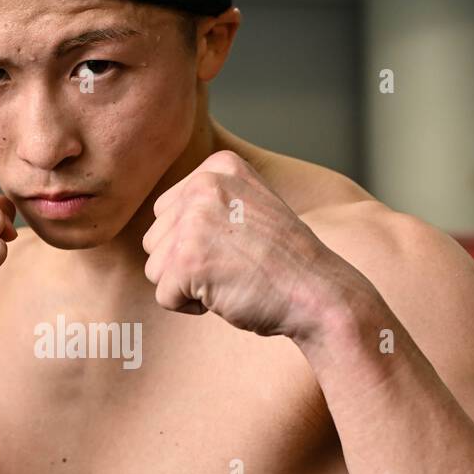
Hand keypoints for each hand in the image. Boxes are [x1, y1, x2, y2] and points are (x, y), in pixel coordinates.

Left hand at [142, 150, 335, 339]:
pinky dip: (191, 306)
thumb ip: (206, 201)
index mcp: (219, 166)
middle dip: (185, 263)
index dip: (195, 240)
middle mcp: (203, 184)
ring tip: (232, 277)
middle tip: (235, 264)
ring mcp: (193, 221)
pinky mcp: (187, 260)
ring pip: (155, 268)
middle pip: (155, 239)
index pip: (166, 211)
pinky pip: (163, 296)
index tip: (240, 243)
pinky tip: (228, 294)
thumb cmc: (284, 261)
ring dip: (187, 285)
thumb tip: (158, 215)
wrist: (318, 293)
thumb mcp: (247, 207)